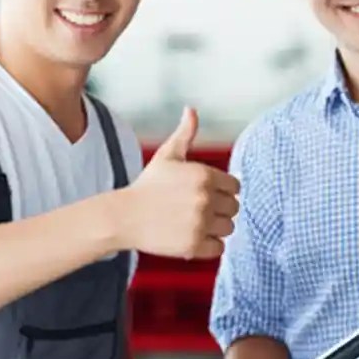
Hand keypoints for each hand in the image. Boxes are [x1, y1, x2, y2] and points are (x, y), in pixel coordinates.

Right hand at [117, 107, 239, 258]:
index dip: (221, 191)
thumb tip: (191, 110)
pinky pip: (219, 248)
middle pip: (234, 208)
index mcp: (204, 175)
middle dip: (219, 210)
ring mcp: (200, 223)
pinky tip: (191, 237)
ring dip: (215, 228)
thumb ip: (185, 134)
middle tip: (197, 210)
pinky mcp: (194, 245)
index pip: (235, 187)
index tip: (204, 195)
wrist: (124, 216)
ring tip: (193, 224)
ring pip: (229, 228)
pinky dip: (209, 246)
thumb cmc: (147, 186)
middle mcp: (205, 198)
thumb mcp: (167, 156)